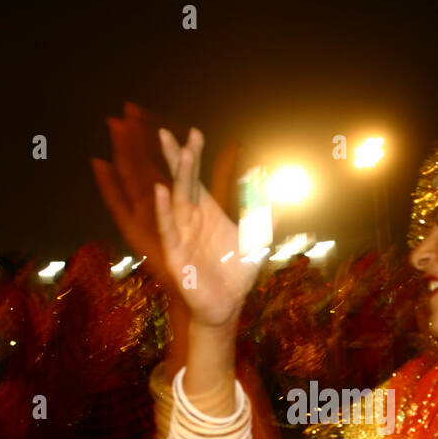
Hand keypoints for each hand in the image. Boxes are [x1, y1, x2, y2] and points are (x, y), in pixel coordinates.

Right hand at [91, 103, 245, 305]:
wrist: (227, 305)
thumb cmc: (236, 272)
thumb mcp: (257, 239)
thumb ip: (263, 213)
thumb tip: (274, 186)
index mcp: (206, 211)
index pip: (196, 178)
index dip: (194, 155)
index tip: (195, 132)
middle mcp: (189, 219)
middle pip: (181, 182)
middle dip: (178, 158)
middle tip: (169, 133)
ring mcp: (180, 235)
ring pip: (176, 200)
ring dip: (178, 177)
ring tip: (181, 153)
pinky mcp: (175, 254)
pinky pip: (168, 229)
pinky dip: (164, 210)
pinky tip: (162, 192)